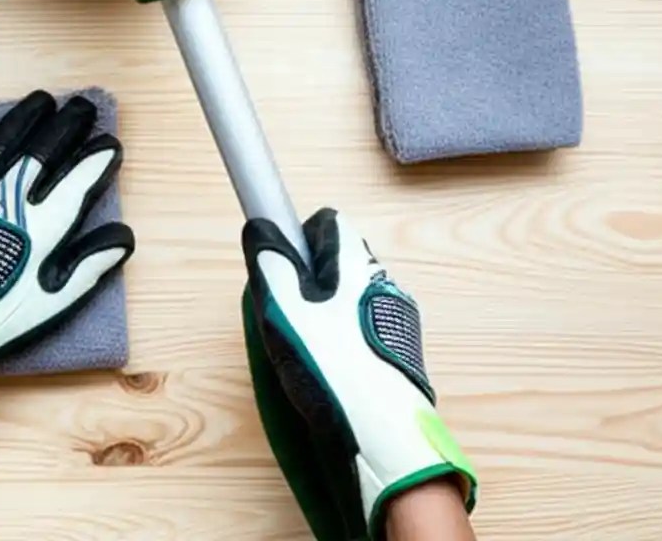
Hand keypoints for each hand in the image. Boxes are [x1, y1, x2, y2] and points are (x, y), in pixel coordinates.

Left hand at [0, 91, 134, 416]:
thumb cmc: (0, 314)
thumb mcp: (54, 299)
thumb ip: (89, 264)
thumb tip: (123, 237)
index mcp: (44, 227)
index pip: (79, 179)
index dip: (98, 158)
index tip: (110, 145)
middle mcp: (11, 201)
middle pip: (45, 149)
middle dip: (68, 125)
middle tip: (84, 107)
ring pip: (4, 140)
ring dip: (25, 117)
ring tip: (42, 100)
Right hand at [241, 209, 476, 540]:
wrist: (383, 437)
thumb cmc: (330, 366)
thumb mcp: (284, 311)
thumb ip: (270, 265)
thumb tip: (261, 229)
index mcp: (356, 263)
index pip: (325, 223)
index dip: (295, 239)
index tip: (277, 270)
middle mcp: (382, 282)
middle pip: (335, 264)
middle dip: (305, 284)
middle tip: (284, 320)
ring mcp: (396, 319)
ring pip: (347, 299)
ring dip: (323, 316)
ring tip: (305, 354)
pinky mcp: (400, 352)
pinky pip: (360, 331)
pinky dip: (341, 342)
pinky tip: (329, 372)